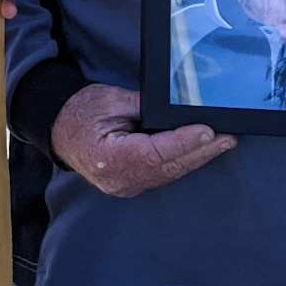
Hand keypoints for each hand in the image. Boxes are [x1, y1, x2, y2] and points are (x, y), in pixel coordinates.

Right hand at [52, 84, 235, 198]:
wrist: (58, 129)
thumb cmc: (79, 112)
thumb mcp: (109, 99)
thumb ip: (142, 105)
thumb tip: (175, 108)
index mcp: (109, 157)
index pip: (154, 153)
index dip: (184, 143)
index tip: (207, 131)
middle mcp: (119, 179)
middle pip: (168, 168)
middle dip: (201, 152)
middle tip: (227, 138)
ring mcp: (125, 186)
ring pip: (168, 174)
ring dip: (196, 158)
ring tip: (221, 143)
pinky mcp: (131, 183)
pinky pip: (162, 175)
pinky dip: (182, 162)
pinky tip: (199, 152)